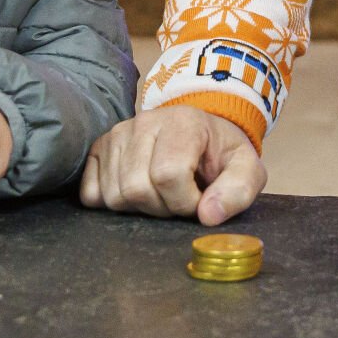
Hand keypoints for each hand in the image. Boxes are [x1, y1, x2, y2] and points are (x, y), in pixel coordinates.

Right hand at [79, 105, 266, 224]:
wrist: (199, 134)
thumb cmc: (220, 154)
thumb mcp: (246, 169)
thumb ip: (237, 191)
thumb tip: (208, 216)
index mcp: (183, 122)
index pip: (168, 175)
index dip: (185, 202)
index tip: (198, 199)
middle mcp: (144, 122)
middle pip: (137, 188)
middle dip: (162, 207)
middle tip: (178, 198)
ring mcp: (117, 134)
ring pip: (114, 195)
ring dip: (140, 207)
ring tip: (160, 193)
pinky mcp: (98, 148)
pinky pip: (91, 194)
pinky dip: (112, 203)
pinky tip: (136, 190)